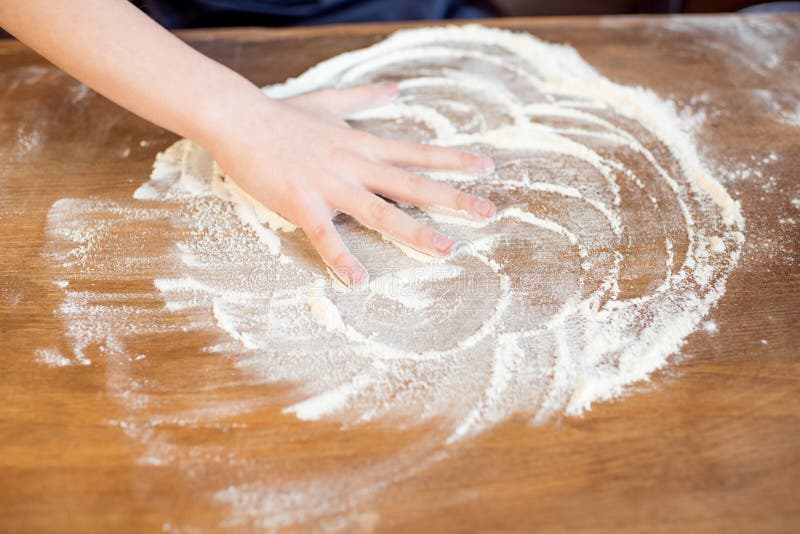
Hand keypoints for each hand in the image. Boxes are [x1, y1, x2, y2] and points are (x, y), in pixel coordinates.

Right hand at [208, 82, 495, 285]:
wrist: (239, 118)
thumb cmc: (282, 113)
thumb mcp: (330, 102)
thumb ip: (365, 98)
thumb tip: (395, 87)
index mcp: (363, 146)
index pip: (418, 153)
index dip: (454, 160)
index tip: (487, 167)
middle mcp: (355, 166)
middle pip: (412, 184)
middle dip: (453, 199)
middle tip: (488, 212)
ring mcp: (330, 186)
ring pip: (381, 212)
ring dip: (415, 232)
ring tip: (447, 249)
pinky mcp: (301, 203)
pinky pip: (325, 236)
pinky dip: (342, 258)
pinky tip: (358, 280)